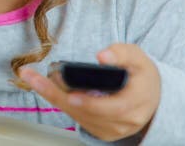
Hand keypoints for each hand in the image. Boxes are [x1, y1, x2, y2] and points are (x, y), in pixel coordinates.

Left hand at [19, 44, 159, 141]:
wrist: (152, 97)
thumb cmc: (142, 75)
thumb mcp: (137, 57)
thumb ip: (121, 53)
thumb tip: (102, 57)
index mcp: (135, 103)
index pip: (112, 108)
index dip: (90, 102)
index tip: (71, 95)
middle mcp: (123, 122)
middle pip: (86, 112)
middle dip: (58, 95)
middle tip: (33, 78)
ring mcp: (112, 130)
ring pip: (78, 116)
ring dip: (54, 97)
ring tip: (32, 78)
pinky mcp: (102, 131)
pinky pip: (78, 118)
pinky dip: (61, 102)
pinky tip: (45, 88)